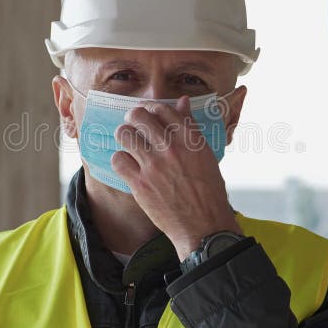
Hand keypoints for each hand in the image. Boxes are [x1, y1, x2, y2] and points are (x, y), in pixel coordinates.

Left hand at [110, 95, 241, 260]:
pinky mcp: (140, 184)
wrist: (204, 226)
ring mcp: (154, 166)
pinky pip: (118, 160)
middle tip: (134, 124)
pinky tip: (127, 165)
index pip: (165, 109)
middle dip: (133, 118)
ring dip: (124, 136)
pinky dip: (120, 160)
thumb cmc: (208, 192)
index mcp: (191, 140)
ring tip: (128, 143)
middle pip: (140, 116)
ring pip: (124, 135)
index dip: (154, 108)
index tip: (150, 115)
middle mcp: (171, 149)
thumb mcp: (206, 155)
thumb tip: (182, 101)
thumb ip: (191, 127)